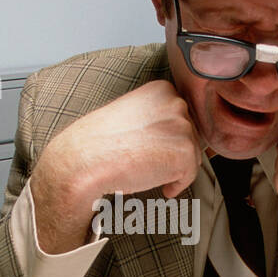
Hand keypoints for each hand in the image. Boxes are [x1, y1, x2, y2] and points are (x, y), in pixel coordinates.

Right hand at [30, 80, 203, 253]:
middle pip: (190, 135)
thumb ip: (154, 117)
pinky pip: (190, 174)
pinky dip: (176, 184)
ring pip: (192, 155)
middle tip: (149, 164)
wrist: (85, 160)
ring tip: (148, 172)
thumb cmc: (99, 142)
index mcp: (161, 90)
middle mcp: (176, 102)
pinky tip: (159, 186)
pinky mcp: (185, 152)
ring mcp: (183, 126)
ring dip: (174, 168)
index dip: (167, 138)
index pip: (180, 117)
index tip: (151, 149)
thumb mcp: (130, 114)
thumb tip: (170, 137)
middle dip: (173, 153)